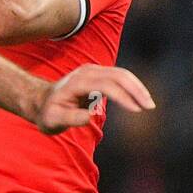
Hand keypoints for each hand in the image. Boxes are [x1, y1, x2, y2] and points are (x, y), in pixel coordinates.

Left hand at [33, 64, 155, 134]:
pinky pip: (120, 77)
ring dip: (137, 88)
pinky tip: (141, 99)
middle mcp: (86, 72)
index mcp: (77, 83)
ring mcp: (93, 71)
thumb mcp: (53, 121)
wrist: (42, 102)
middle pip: (118, 75)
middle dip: (136, 90)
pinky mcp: (98, 74)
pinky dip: (133, 86)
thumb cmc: (48, 114)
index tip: (136, 110)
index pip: (106, 85)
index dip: (123, 97)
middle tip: (150, 107)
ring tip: (148, 105)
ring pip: (122, 74)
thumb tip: (91, 116)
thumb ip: (71, 119)